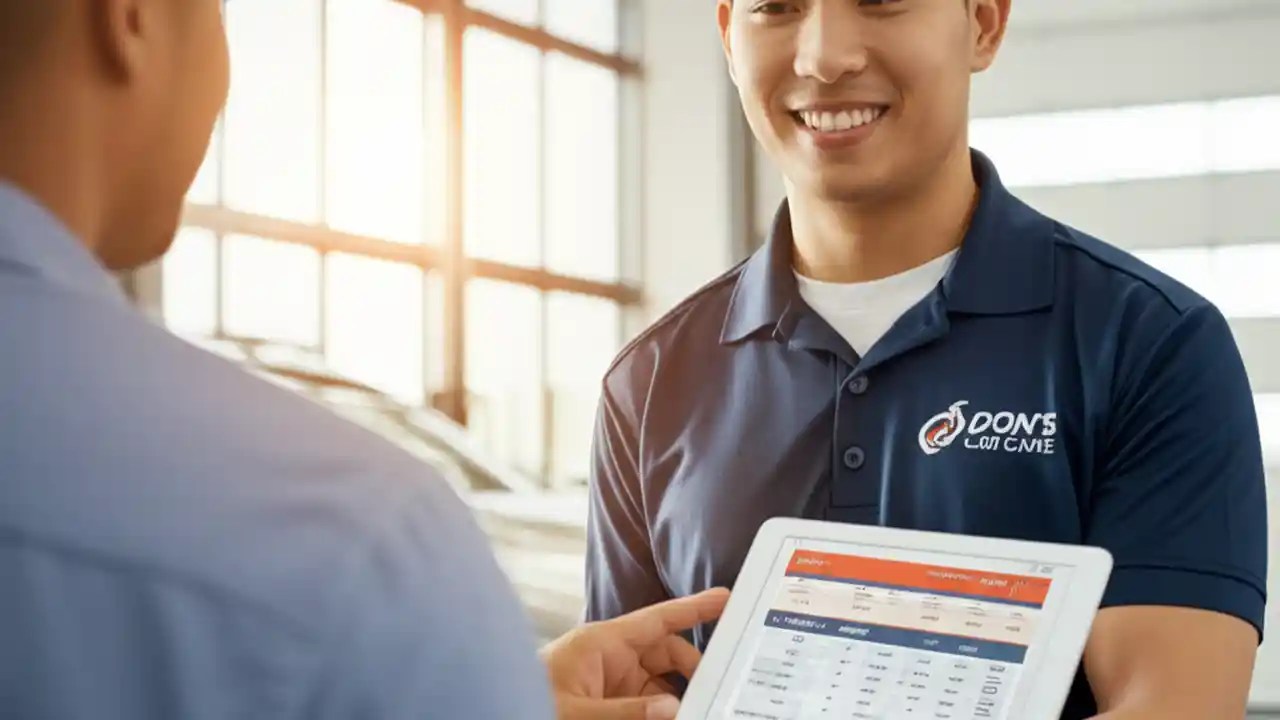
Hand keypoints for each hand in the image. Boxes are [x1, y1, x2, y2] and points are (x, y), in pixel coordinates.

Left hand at [539, 588, 731, 719]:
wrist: (496, 708)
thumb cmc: (524, 703)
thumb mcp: (576, 712)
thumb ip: (624, 711)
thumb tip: (672, 707)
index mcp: (602, 644)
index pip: (658, 620)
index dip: (694, 608)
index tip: (727, 598)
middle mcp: (610, 659)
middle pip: (668, 655)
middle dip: (695, 670)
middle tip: (722, 688)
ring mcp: (610, 682)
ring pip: (660, 684)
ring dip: (678, 698)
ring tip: (701, 707)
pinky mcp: (607, 703)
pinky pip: (646, 703)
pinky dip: (662, 710)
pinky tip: (675, 715)